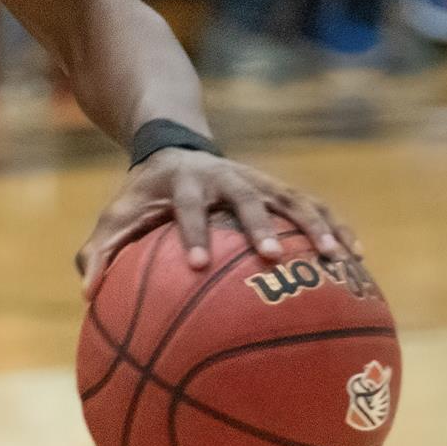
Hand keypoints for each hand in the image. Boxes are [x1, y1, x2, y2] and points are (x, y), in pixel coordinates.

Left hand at [75, 149, 359, 294]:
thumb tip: (89, 297)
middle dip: (260, 226)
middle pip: (247, 198)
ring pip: (292, 198)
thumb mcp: (117, 215)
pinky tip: (358, 258)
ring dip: (315, 225)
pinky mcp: (280, 189)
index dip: (193, 232)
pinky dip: (336, 226)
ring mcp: (257, 181)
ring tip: (339, 259)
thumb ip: (101, 252)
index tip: (198, 264)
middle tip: (273, 258)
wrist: (173, 148)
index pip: (187, 206)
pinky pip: (314, 206)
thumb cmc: (143, 196)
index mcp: (183, 183)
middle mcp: (225, 178)